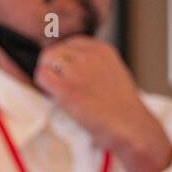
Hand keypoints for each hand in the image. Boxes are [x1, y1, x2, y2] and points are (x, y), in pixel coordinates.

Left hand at [33, 37, 171, 171]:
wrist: (131, 127)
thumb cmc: (123, 109)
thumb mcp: (114, 73)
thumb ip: (95, 66)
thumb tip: (73, 69)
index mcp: (102, 49)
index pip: (70, 44)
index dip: (64, 61)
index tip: (67, 76)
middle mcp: (89, 54)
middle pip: (55, 50)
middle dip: (53, 67)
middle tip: (59, 86)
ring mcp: (77, 70)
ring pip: (46, 60)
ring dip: (47, 76)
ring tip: (58, 93)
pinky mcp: (67, 88)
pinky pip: (41, 76)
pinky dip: (43, 86)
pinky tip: (54, 98)